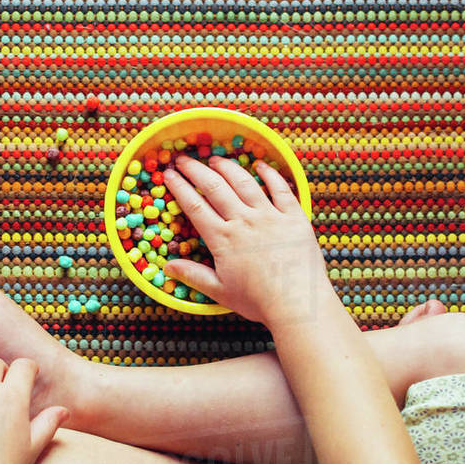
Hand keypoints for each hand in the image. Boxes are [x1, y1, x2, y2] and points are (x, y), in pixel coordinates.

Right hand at [162, 155, 332, 325]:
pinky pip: (281, 189)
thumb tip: (167, 267)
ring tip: (216, 159)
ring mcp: (270, 216)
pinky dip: (270, 174)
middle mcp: (244, 221)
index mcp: (223, 239)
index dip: (180, 188)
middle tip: (184, 159)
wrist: (297, 303)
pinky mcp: (294, 217)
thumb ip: (193, 276)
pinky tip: (260, 165)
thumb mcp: (220, 291)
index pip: (195, 206)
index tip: (169, 175)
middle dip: (196, 171)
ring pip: (245, 183)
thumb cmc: (258, 301)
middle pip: (215, 188)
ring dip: (228, 168)